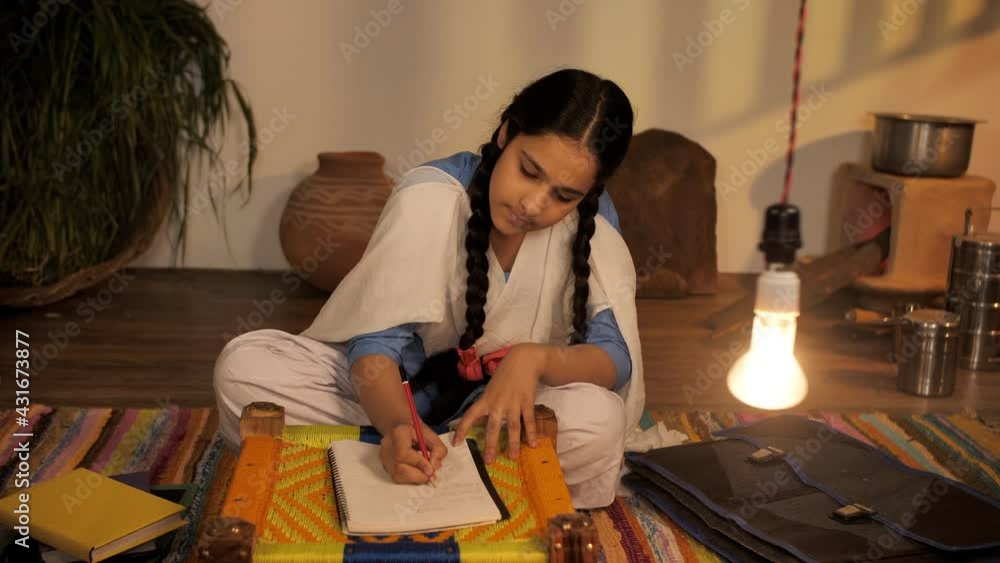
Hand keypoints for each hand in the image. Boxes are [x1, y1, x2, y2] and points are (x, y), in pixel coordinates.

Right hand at [380, 422, 446, 483]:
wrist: (400, 427)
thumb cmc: (415, 431)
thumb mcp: (430, 434)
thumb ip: (437, 449)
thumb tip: (435, 467)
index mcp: (398, 434)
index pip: (404, 454)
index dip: (418, 464)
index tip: (431, 470)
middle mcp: (387, 447)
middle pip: (399, 468)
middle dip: (418, 475)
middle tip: (431, 475)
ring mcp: (384, 457)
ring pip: (397, 476)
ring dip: (415, 478)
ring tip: (425, 473)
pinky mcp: (385, 465)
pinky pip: (397, 477)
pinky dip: (410, 478)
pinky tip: (417, 471)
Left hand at [452, 343, 543, 462]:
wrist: (523, 360)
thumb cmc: (505, 376)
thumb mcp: (491, 388)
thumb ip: (487, 404)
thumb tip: (480, 421)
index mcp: (486, 399)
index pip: (470, 416)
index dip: (462, 429)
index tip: (456, 443)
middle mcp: (498, 403)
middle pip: (493, 427)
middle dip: (490, 445)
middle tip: (488, 461)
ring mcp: (513, 403)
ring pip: (513, 427)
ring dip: (512, 443)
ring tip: (512, 457)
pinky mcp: (527, 401)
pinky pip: (528, 420)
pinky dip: (532, 433)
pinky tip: (533, 444)